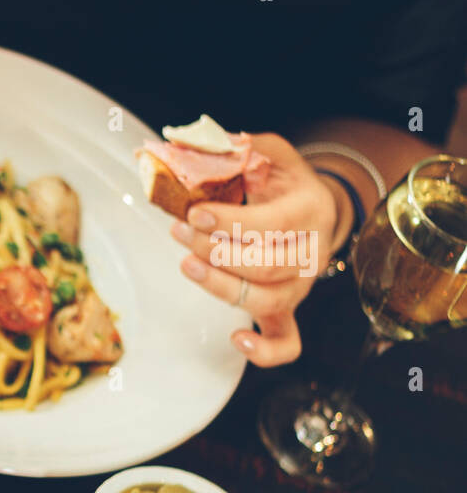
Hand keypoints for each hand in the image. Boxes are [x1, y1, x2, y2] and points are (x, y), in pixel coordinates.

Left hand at [168, 133, 338, 366]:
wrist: (314, 211)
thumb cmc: (283, 184)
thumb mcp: (272, 155)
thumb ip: (247, 146)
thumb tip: (216, 141)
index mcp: (310, 212)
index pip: (271, 226)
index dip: (229, 223)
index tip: (193, 213)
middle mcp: (312, 255)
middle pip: (265, 266)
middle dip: (215, 251)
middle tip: (179, 232)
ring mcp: (301, 287)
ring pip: (267, 300)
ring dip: (221, 287)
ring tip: (187, 265)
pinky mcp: (289, 311)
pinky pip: (287, 343)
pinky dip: (265, 351)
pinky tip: (235, 338)